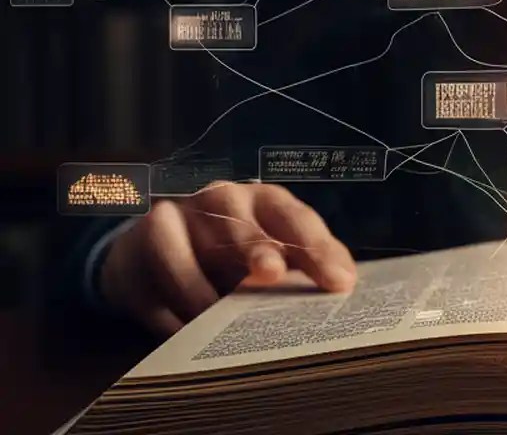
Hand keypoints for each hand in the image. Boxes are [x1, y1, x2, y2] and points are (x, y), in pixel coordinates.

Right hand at [99, 181, 356, 335]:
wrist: (159, 251)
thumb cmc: (233, 253)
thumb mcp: (275, 250)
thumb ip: (307, 263)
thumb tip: (344, 286)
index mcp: (264, 201)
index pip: (294, 218)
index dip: (317, 248)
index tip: (339, 282)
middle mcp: (220, 202)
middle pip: (238, 223)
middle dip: (255, 247)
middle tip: (271, 273)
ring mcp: (175, 220)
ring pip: (184, 250)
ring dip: (201, 285)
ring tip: (217, 314)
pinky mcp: (137, 249)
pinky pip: (153, 280)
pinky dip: (170, 308)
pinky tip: (186, 330)